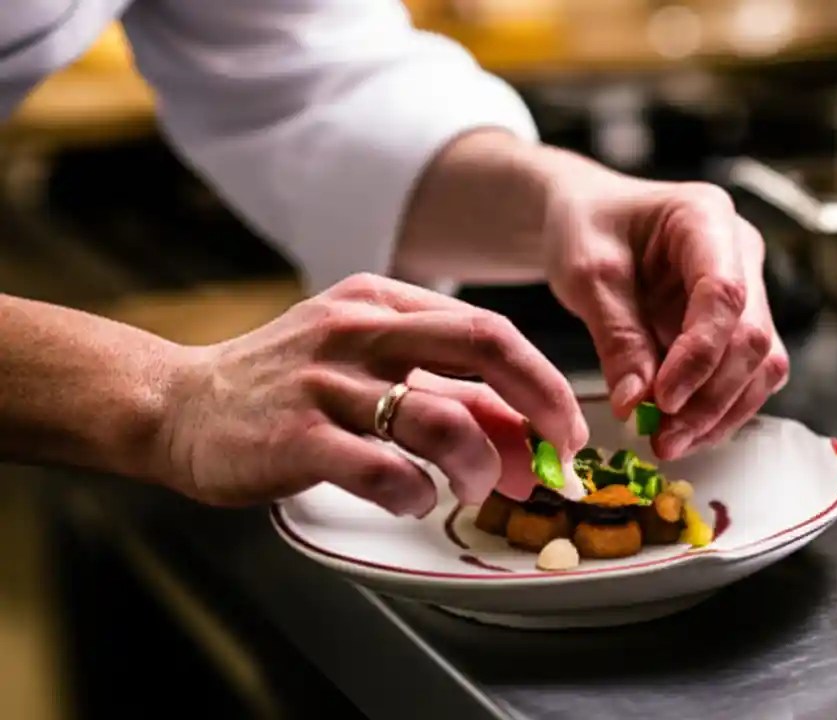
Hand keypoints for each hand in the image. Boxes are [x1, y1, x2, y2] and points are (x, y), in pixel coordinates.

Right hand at [159, 274, 585, 514]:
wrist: (177, 406)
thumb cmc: (288, 389)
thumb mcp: (367, 366)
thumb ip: (445, 393)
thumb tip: (529, 434)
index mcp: (382, 302)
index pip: (490, 330)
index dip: (542, 381)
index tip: (567, 427)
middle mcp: (358, 330)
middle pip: (482, 346)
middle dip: (540, 405)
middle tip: (558, 455)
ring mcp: (324, 382)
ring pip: (439, 417)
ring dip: (477, 464)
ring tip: (474, 489)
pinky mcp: (294, 437)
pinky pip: (381, 469)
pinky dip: (415, 493)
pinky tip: (416, 501)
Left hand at [545, 171, 789, 459]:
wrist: (590, 219)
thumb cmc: (587, 228)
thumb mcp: (587, 274)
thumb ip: (616, 336)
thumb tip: (634, 404)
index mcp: (706, 217)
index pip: (724, 293)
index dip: (700, 353)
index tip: (663, 400)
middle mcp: (741, 252)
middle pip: (752, 336)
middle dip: (711, 397)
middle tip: (664, 440)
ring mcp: (748, 290)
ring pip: (761, 365)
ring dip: (720, 413)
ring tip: (670, 444)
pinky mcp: (736, 325)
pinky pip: (745, 376)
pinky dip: (717, 409)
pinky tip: (681, 432)